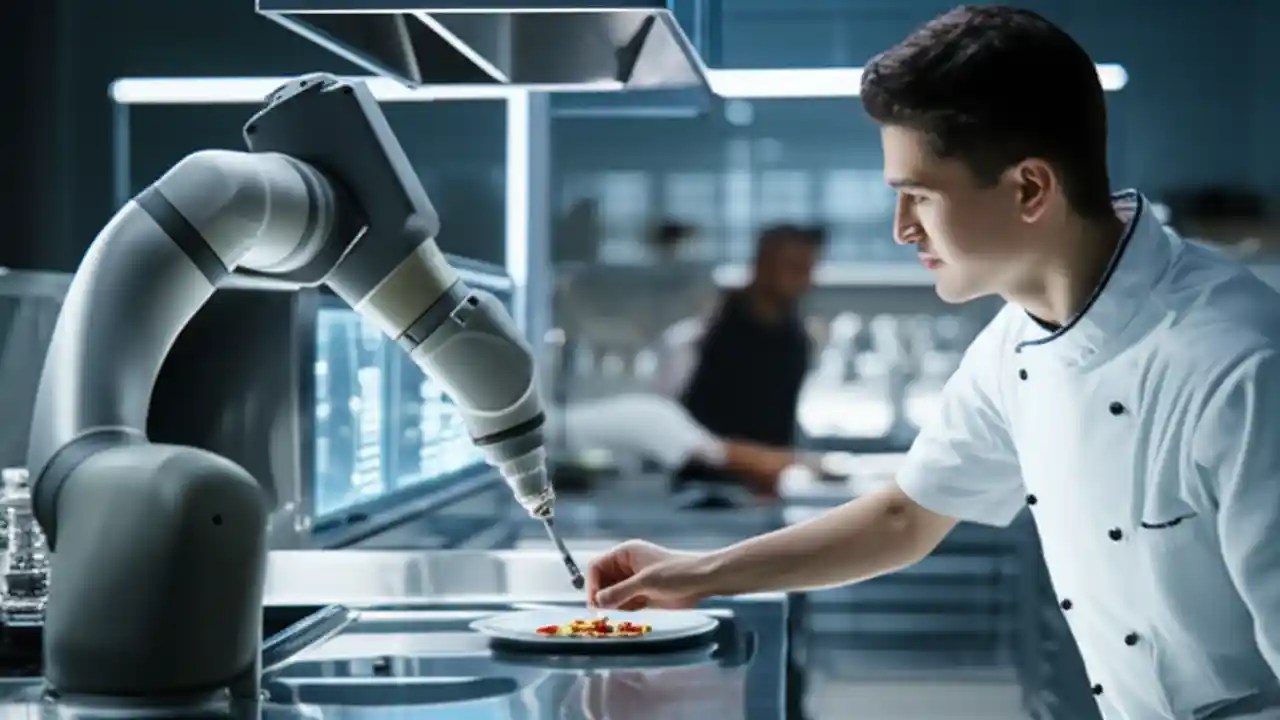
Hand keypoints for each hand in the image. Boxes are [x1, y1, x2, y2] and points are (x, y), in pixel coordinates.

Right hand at [586, 540, 710, 609]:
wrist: (703, 581)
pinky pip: (624, 604)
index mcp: (625, 554)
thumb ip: (621, 591)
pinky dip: (621, 611)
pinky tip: (625, 617)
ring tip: (614, 616)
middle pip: (602, 582)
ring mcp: (634, 581)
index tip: (595, 602)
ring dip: (611, 606)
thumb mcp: (646, 581)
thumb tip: (597, 602)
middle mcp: (626, 567)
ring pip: (612, 594)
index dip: (592, 584)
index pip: (596, 567)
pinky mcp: (642, 595)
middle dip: (601, 596)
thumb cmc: (676, 573)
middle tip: (603, 614)